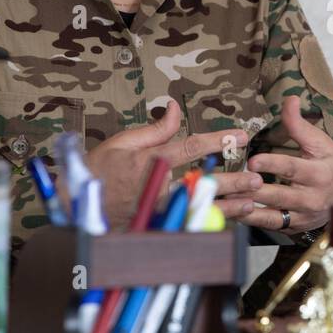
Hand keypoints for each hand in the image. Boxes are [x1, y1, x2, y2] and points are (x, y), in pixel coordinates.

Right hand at [80, 101, 264, 227]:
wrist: (76, 205)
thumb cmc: (98, 170)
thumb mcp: (123, 141)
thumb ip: (155, 128)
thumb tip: (176, 107)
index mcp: (151, 160)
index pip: (192, 147)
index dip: (219, 140)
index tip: (241, 135)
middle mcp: (158, 186)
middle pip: (203, 181)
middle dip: (233, 179)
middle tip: (256, 176)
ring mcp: (158, 208)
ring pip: (200, 206)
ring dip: (229, 204)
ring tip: (252, 201)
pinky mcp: (156, 225)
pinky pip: (190, 224)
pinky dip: (212, 222)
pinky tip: (230, 220)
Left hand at [242, 94, 332, 233]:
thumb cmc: (332, 166)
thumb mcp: (320, 143)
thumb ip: (299, 124)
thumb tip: (289, 99)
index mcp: (318, 173)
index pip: (292, 168)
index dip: (272, 165)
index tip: (252, 161)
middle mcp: (311, 197)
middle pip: (278, 195)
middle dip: (253, 190)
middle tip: (230, 184)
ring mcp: (303, 215)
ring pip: (271, 215)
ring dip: (247, 207)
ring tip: (226, 199)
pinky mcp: (295, 226)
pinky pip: (270, 225)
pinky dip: (251, 220)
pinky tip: (234, 211)